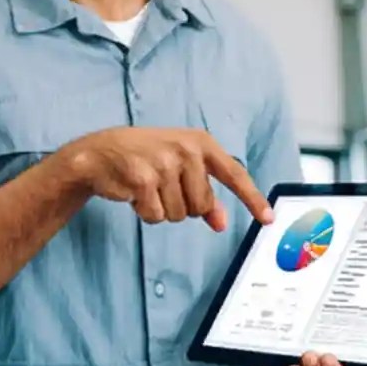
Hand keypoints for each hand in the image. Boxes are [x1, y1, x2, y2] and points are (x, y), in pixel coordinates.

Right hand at [65, 127, 274, 230]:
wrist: (98, 152)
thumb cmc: (144, 158)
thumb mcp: (178, 168)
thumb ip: (202, 193)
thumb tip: (221, 222)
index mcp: (200, 142)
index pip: (234, 174)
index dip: (252, 199)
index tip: (268, 219)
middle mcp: (186, 149)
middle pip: (202, 205)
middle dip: (182, 206)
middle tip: (162, 188)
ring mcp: (165, 162)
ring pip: (179, 215)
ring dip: (161, 209)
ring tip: (146, 188)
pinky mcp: (143, 178)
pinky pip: (156, 216)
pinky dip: (144, 212)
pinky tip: (134, 194)